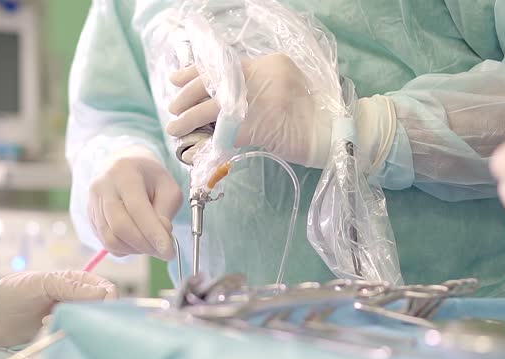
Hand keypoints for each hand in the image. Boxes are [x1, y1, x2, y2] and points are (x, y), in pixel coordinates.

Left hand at [0, 271, 116, 350]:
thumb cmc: (11, 294)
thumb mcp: (41, 283)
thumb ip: (71, 287)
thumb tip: (105, 294)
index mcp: (73, 281)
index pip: (105, 289)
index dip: (108, 300)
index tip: (98, 312)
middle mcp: (75, 299)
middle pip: (101, 308)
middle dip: (93, 316)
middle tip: (74, 320)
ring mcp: (68, 318)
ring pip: (89, 324)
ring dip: (79, 326)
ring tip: (55, 324)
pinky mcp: (59, 335)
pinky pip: (75, 337)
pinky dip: (69, 336)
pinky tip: (52, 332)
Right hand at [88, 147, 182, 259]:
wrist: (124, 165)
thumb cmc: (150, 177)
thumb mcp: (168, 188)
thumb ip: (166, 213)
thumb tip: (160, 238)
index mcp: (124, 173)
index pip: (136, 208)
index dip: (153, 233)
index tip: (169, 251)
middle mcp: (102, 186)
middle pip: (120, 226)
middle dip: (144, 245)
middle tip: (163, 251)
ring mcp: (92, 202)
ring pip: (110, 239)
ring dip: (135, 249)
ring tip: (151, 244)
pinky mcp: (90, 217)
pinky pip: (105, 242)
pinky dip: (125, 249)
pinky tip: (138, 241)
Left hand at [166, 53, 331, 167]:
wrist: (330, 133)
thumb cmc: (307, 114)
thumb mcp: (282, 87)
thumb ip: (253, 87)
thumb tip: (216, 97)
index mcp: (267, 64)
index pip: (221, 65)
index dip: (194, 73)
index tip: (176, 80)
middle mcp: (260, 77)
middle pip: (211, 85)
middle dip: (187, 98)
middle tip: (174, 109)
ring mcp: (257, 101)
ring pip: (210, 109)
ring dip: (188, 120)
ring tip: (175, 128)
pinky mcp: (255, 127)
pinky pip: (221, 134)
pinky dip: (206, 141)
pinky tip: (196, 147)